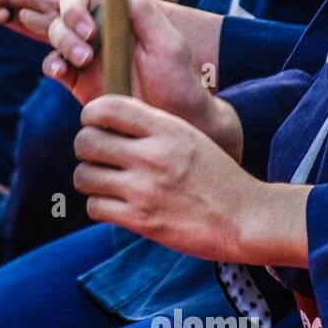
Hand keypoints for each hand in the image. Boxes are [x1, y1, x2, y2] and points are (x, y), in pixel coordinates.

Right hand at [46, 0, 231, 152]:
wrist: (174, 124)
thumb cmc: (178, 81)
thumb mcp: (167, 42)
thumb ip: (142, 10)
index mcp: (125, 13)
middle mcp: (103, 28)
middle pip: (70, 3)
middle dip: (72, 12)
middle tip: (89, 32)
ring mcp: (87, 53)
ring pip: (57, 31)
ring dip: (64, 39)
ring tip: (84, 59)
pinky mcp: (77, 80)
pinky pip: (53, 65)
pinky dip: (52, 64)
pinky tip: (62, 71)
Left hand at [73, 96, 308, 265]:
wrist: (244, 219)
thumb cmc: (216, 177)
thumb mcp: (190, 137)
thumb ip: (152, 126)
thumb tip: (107, 121)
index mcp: (167, 129)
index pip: (106, 107)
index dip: (90, 115)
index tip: (95, 125)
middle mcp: (152, 155)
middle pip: (86, 141)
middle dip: (85, 149)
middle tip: (98, 157)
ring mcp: (144, 189)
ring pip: (83, 176)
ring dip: (89, 180)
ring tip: (105, 183)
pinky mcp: (140, 220)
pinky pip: (94, 207)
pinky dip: (98, 206)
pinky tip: (114, 204)